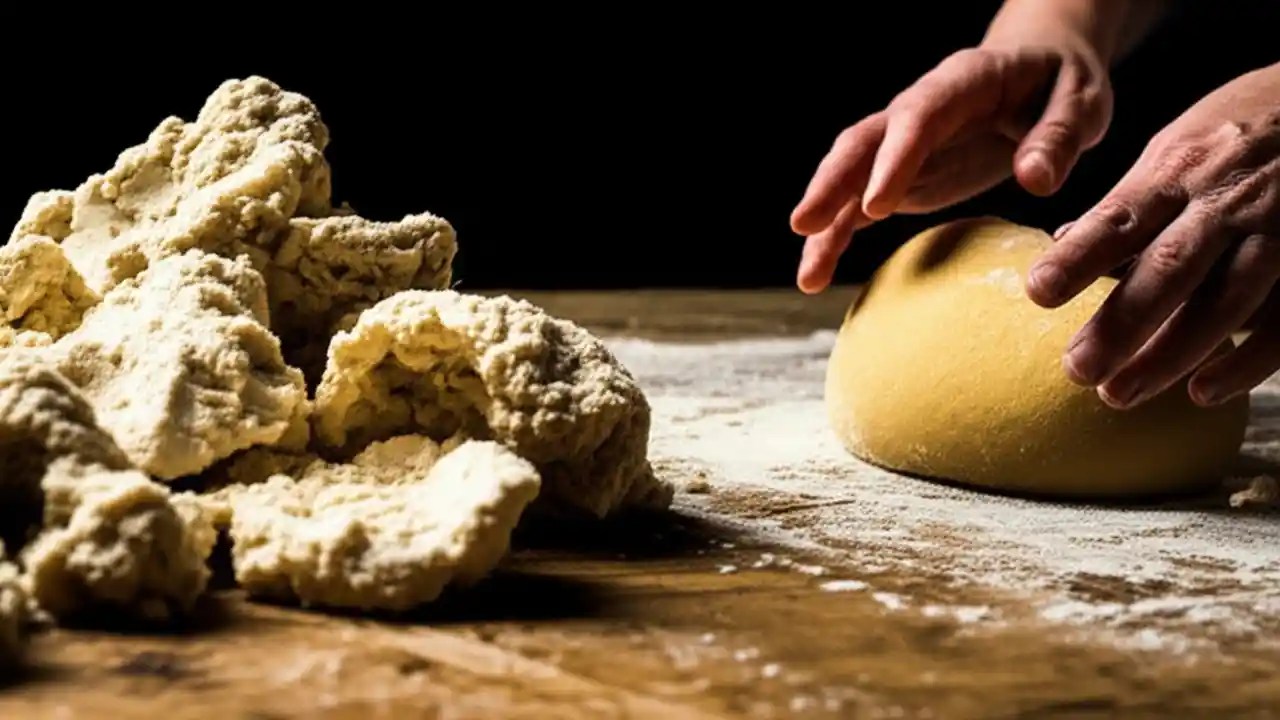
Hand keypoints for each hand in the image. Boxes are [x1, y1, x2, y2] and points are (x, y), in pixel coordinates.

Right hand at [790, 40, 1112, 292]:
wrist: (1040, 74)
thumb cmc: (1060, 85)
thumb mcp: (1080, 101)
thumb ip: (1057, 137)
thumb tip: (1035, 180)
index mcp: (963, 82)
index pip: (919, 117)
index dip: (894, 160)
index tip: (877, 205)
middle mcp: (918, 110)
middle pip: (863, 142)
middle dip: (831, 183)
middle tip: (805, 225)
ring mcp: (902, 146)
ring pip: (849, 176)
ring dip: (824, 222)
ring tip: (808, 276)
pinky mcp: (900, 177)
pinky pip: (858, 205)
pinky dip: (836, 237)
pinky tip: (818, 275)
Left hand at [1026, 62, 1279, 408]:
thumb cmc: (1238, 133)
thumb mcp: (1177, 148)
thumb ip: (1128, 202)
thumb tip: (1062, 239)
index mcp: (1179, 170)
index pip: (1120, 217)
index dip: (1079, 255)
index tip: (1038, 292)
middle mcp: (1226, 201)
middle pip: (1170, 267)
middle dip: (1122, 323)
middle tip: (1076, 370)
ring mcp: (1278, 231)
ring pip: (1225, 300)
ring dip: (1170, 354)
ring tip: (1119, 395)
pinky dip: (1246, 359)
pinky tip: (1203, 391)